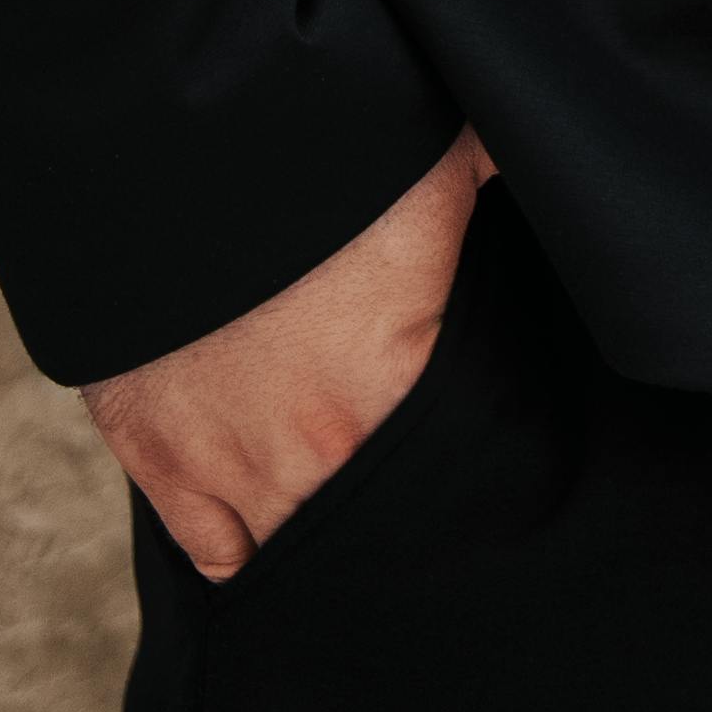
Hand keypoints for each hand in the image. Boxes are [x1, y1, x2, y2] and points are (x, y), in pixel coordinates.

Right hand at [81, 130, 488, 578]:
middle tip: (395, 451)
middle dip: (390, 492)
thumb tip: (549, 159)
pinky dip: (242, 541)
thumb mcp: (438, 158)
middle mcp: (320, 454)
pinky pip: (218, 554)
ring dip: (317, 517)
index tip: (458, 443)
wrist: (173, 162)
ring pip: (296, 544)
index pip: (453, 477)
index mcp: (397, 392)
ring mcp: (235, 470)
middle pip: (375, 517)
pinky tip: (267, 517)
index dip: (460, 463)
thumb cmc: (315, 159)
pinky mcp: (162, 463)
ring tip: (335, 483)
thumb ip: (502, 171)